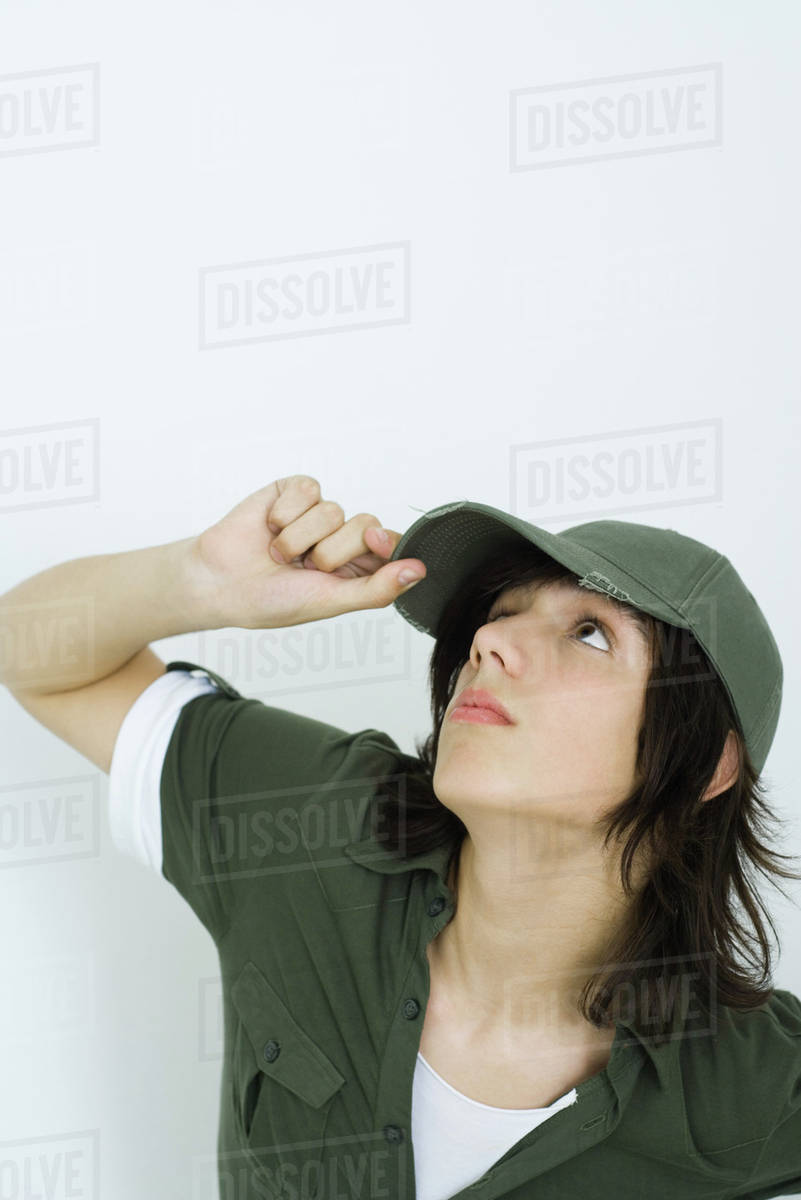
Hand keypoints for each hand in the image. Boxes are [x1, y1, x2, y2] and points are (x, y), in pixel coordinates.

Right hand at [188, 475, 426, 629]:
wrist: (219, 581)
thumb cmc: (271, 600)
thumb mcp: (330, 602)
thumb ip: (377, 589)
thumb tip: (419, 572)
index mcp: (357, 567)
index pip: (391, 545)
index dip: (385, 543)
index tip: (375, 543)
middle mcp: (341, 537)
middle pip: (365, 525)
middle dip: (330, 551)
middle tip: (304, 567)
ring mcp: (317, 513)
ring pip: (332, 509)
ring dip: (299, 539)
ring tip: (279, 554)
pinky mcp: (293, 491)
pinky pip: (308, 488)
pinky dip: (285, 513)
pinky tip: (270, 527)